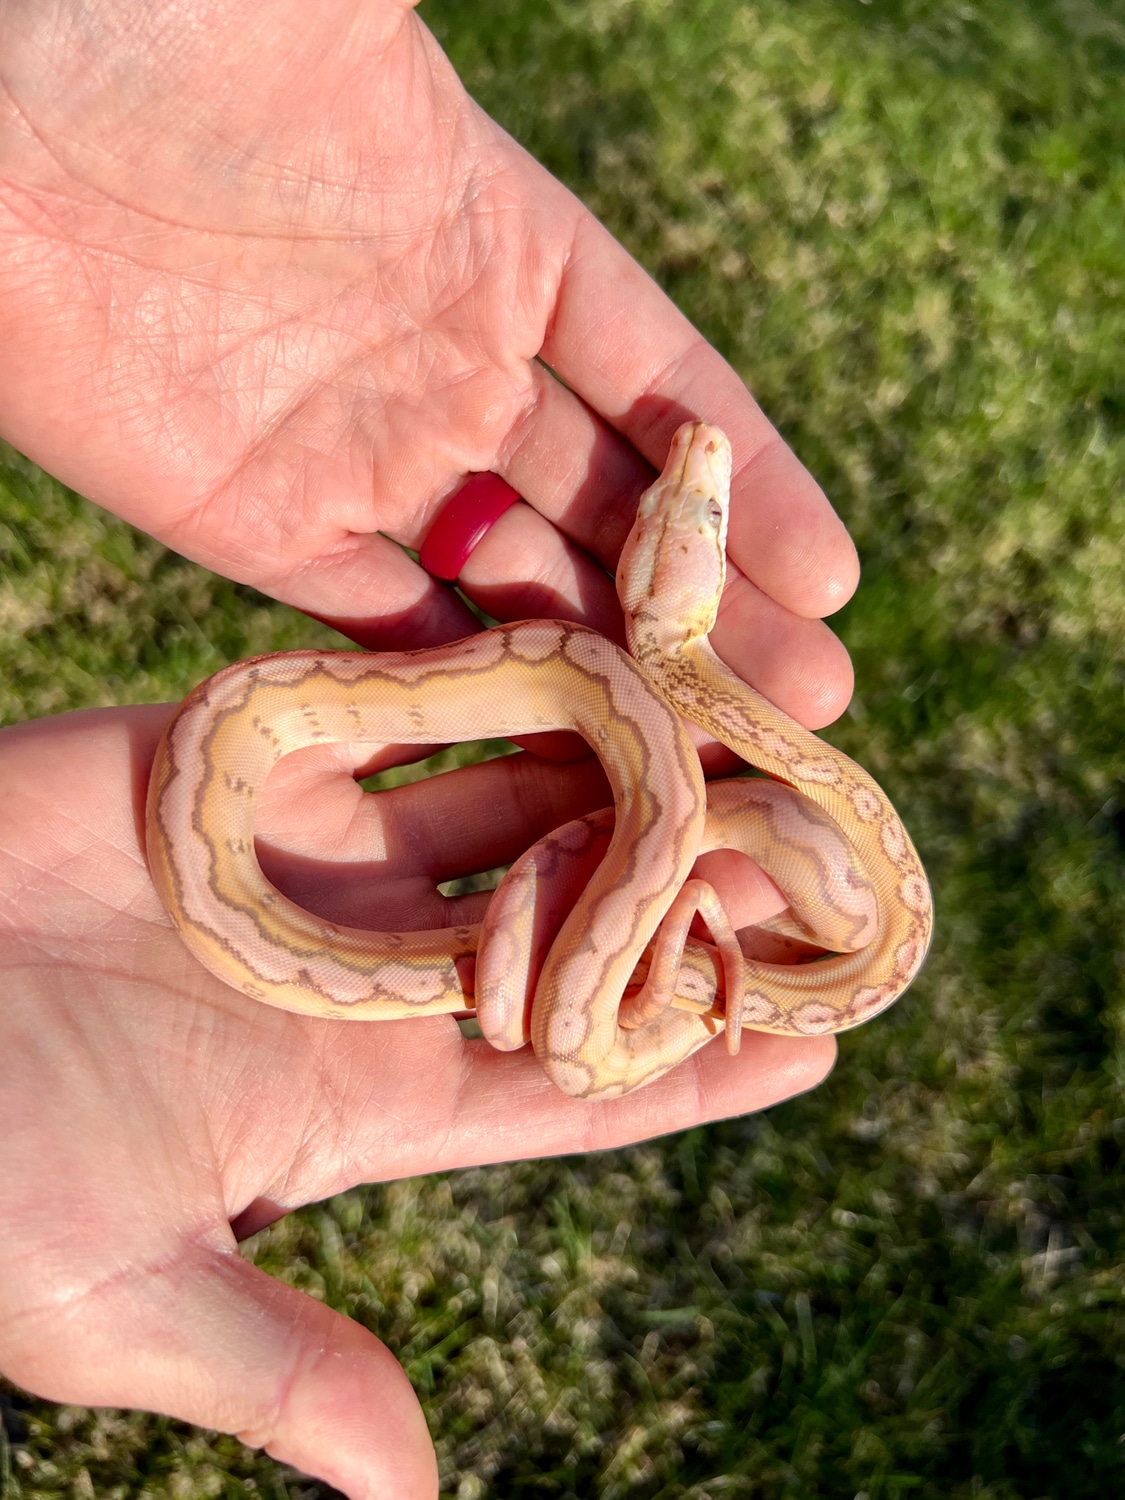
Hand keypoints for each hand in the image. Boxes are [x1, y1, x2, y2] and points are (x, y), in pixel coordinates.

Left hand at [0, 0, 855, 726]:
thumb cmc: (163, 36)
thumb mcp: (350, 21)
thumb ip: (478, 83)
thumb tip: (622, 59)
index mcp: (502, 244)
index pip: (665, 384)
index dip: (753, 481)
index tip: (833, 580)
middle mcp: (447, 362)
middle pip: (613, 507)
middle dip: (712, 606)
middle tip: (810, 706)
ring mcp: (356, 453)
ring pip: (518, 579)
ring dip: (615, 666)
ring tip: (711, 754)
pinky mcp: (256, 527)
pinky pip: (382, 621)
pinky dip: (461, 680)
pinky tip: (541, 743)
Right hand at [0, 707, 834, 1496]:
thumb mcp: (109, 1293)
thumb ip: (270, 1364)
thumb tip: (409, 1492)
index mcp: (352, 1098)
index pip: (564, 1086)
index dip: (687, 1070)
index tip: (814, 1047)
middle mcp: (354, 971)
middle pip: (564, 931)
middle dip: (685, 903)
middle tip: (819, 872)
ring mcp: (301, 859)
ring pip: (501, 806)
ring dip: (619, 778)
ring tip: (745, 747)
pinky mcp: (235, 757)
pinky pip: (389, 712)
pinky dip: (489, 685)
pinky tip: (596, 655)